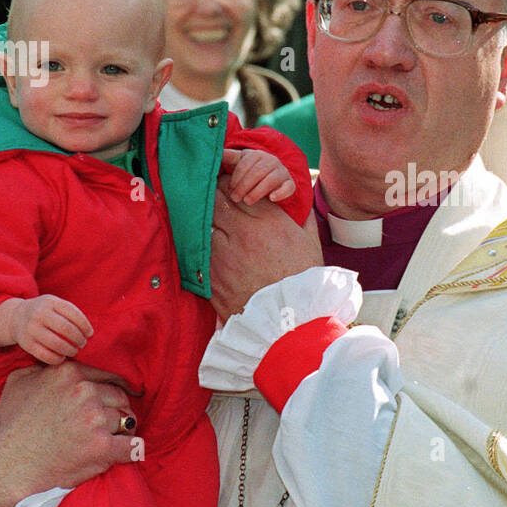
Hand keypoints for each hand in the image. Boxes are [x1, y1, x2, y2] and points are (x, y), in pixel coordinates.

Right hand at [0, 295, 92, 363]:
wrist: (16, 316)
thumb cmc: (44, 312)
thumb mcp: (55, 304)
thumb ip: (70, 313)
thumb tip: (89, 332)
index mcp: (50, 302)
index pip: (73, 314)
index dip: (85, 326)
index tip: (90, 334)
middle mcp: (39, 314)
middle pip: (66, 329)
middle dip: (79, 339)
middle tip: (82, 344)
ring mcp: (31, 329)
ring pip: (56, 344)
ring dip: (70, 350)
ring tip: (74, 351)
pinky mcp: (26, 343)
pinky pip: (45, 355)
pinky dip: (57, 358)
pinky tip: (62, 357)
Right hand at [0, 362, 139, 506]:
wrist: (5, 469)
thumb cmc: (9, 427)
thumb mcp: (19, 381)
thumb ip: (46, 366)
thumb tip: (63, 361)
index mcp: (68, 373)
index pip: (106, 377)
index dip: (108, 392)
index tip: (110, 403)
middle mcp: (84, 391)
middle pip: (120, 397)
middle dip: (116, 410)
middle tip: (107, 425)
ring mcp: (94, 418)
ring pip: (127, 419)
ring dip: (122, 430)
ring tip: (110, 440)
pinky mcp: (101, 447)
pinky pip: (132, 445)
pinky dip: (131, 450)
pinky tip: (126, 453)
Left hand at [209, 170, 321, 320]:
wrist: (291, 324)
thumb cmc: (304, 282)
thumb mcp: (310, 243)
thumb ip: (302, 217)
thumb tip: (300, 203)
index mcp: (268, 221)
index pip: (234, 186)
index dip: (226, 182)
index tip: (226, 186)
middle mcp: (242, 233)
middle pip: (212, 200)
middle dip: (210, 196)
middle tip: (210, 198)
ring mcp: (222, 255)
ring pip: (201, 223)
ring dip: (202, 220)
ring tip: (206, 221)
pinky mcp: (210, 277)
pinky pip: (196, 251)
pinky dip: (198, 245)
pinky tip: (204, 246)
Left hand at [222, 147, 296, 204]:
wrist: (272, 177)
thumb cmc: (251, 170)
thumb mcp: (240, 162)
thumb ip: (229, 157)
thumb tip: (217, 153)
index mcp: (257, 154)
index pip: (245, 164)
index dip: (236, 178)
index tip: (229, 190)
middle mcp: (271, 160)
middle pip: (257, 172)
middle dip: (244, 186)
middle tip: (235, 198)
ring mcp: (282, 171)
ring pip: (271, 180)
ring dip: (258, 191)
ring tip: (247, 201)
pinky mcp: (290, 183)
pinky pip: (288, 187)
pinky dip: (281, 193)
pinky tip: (272, 199)